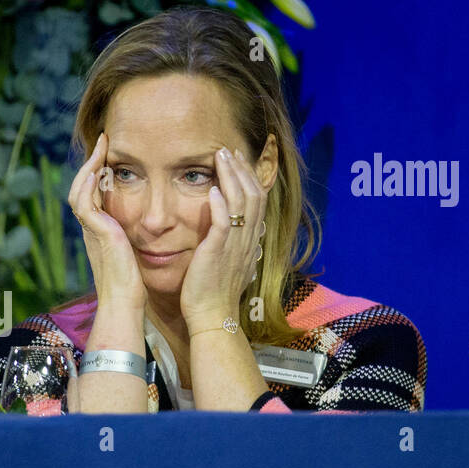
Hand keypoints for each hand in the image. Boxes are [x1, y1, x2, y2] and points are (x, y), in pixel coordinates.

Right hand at [68, 131, 144, 313]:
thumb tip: (149, 226)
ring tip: (100, 148)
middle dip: (91, 162)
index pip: (92, 193)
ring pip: (79, 191)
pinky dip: (87, 187)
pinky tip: (97, 172)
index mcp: (99, 230)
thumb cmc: (131, 285)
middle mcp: (92, 228)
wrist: (124, 303)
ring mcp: (92, 231)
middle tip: (103, 139)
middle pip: (82, 186)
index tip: (109, 152)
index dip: (97, 171)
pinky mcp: (98, 235)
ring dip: (88, 167)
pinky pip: (84, 205)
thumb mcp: (131, 253)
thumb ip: (131, 237)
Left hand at [180, 147, 268, 329]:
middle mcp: (247, 240)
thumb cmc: (215, 293)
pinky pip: (223, 224)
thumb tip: (237, 231)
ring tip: (221, 158)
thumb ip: (234, 244)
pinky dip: (219, 204)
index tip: (238, 161)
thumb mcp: (230, 264)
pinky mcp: (218, 252)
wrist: (213, 316)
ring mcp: (234, 245)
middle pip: (253, 196)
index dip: (249, 178)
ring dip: (231, 177)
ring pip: (241, 203)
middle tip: (229, 151)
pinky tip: (212, 189)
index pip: (256, 202)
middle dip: (241, 170)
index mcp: (249, 241)